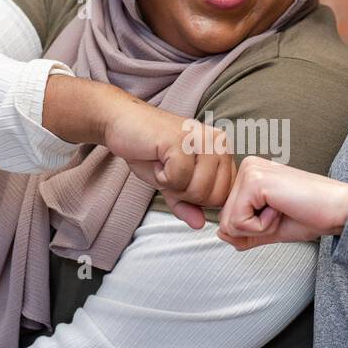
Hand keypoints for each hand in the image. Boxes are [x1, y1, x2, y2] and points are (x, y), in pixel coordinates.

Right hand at [100, 92, 235, 229]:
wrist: (122, 123)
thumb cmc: (149, 151)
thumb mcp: (171, 184)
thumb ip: (188, 205)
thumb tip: (200, 224)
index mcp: (222, 152)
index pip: (225, 196)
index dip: (199, 199)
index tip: (180, 180)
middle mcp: (218, 143)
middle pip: (214, 197)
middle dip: (186, 195)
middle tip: (169, 172)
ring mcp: (202, 140)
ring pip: (199, 190)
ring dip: (173, 185)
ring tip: (163, 164)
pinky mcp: (182, 140)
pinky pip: (179, 179)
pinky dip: (162, 177)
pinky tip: (156, 159)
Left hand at [217, 156, 347, 249]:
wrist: (338, 211)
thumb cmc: (310, 216)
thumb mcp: (269, 228)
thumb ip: (244, 232)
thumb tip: (221, 233)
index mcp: (250, 174)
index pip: (228, 216)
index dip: (252, 229)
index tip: (280, 214)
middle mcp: (247, 167)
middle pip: (224, 220)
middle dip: (253, 229)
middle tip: (282, 214)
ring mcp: (250, 171)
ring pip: (228, 223)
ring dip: (258, 228)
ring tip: (282, 210)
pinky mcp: (254, 181)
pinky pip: (239, 222)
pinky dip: (262, 226)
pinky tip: (281, 209)